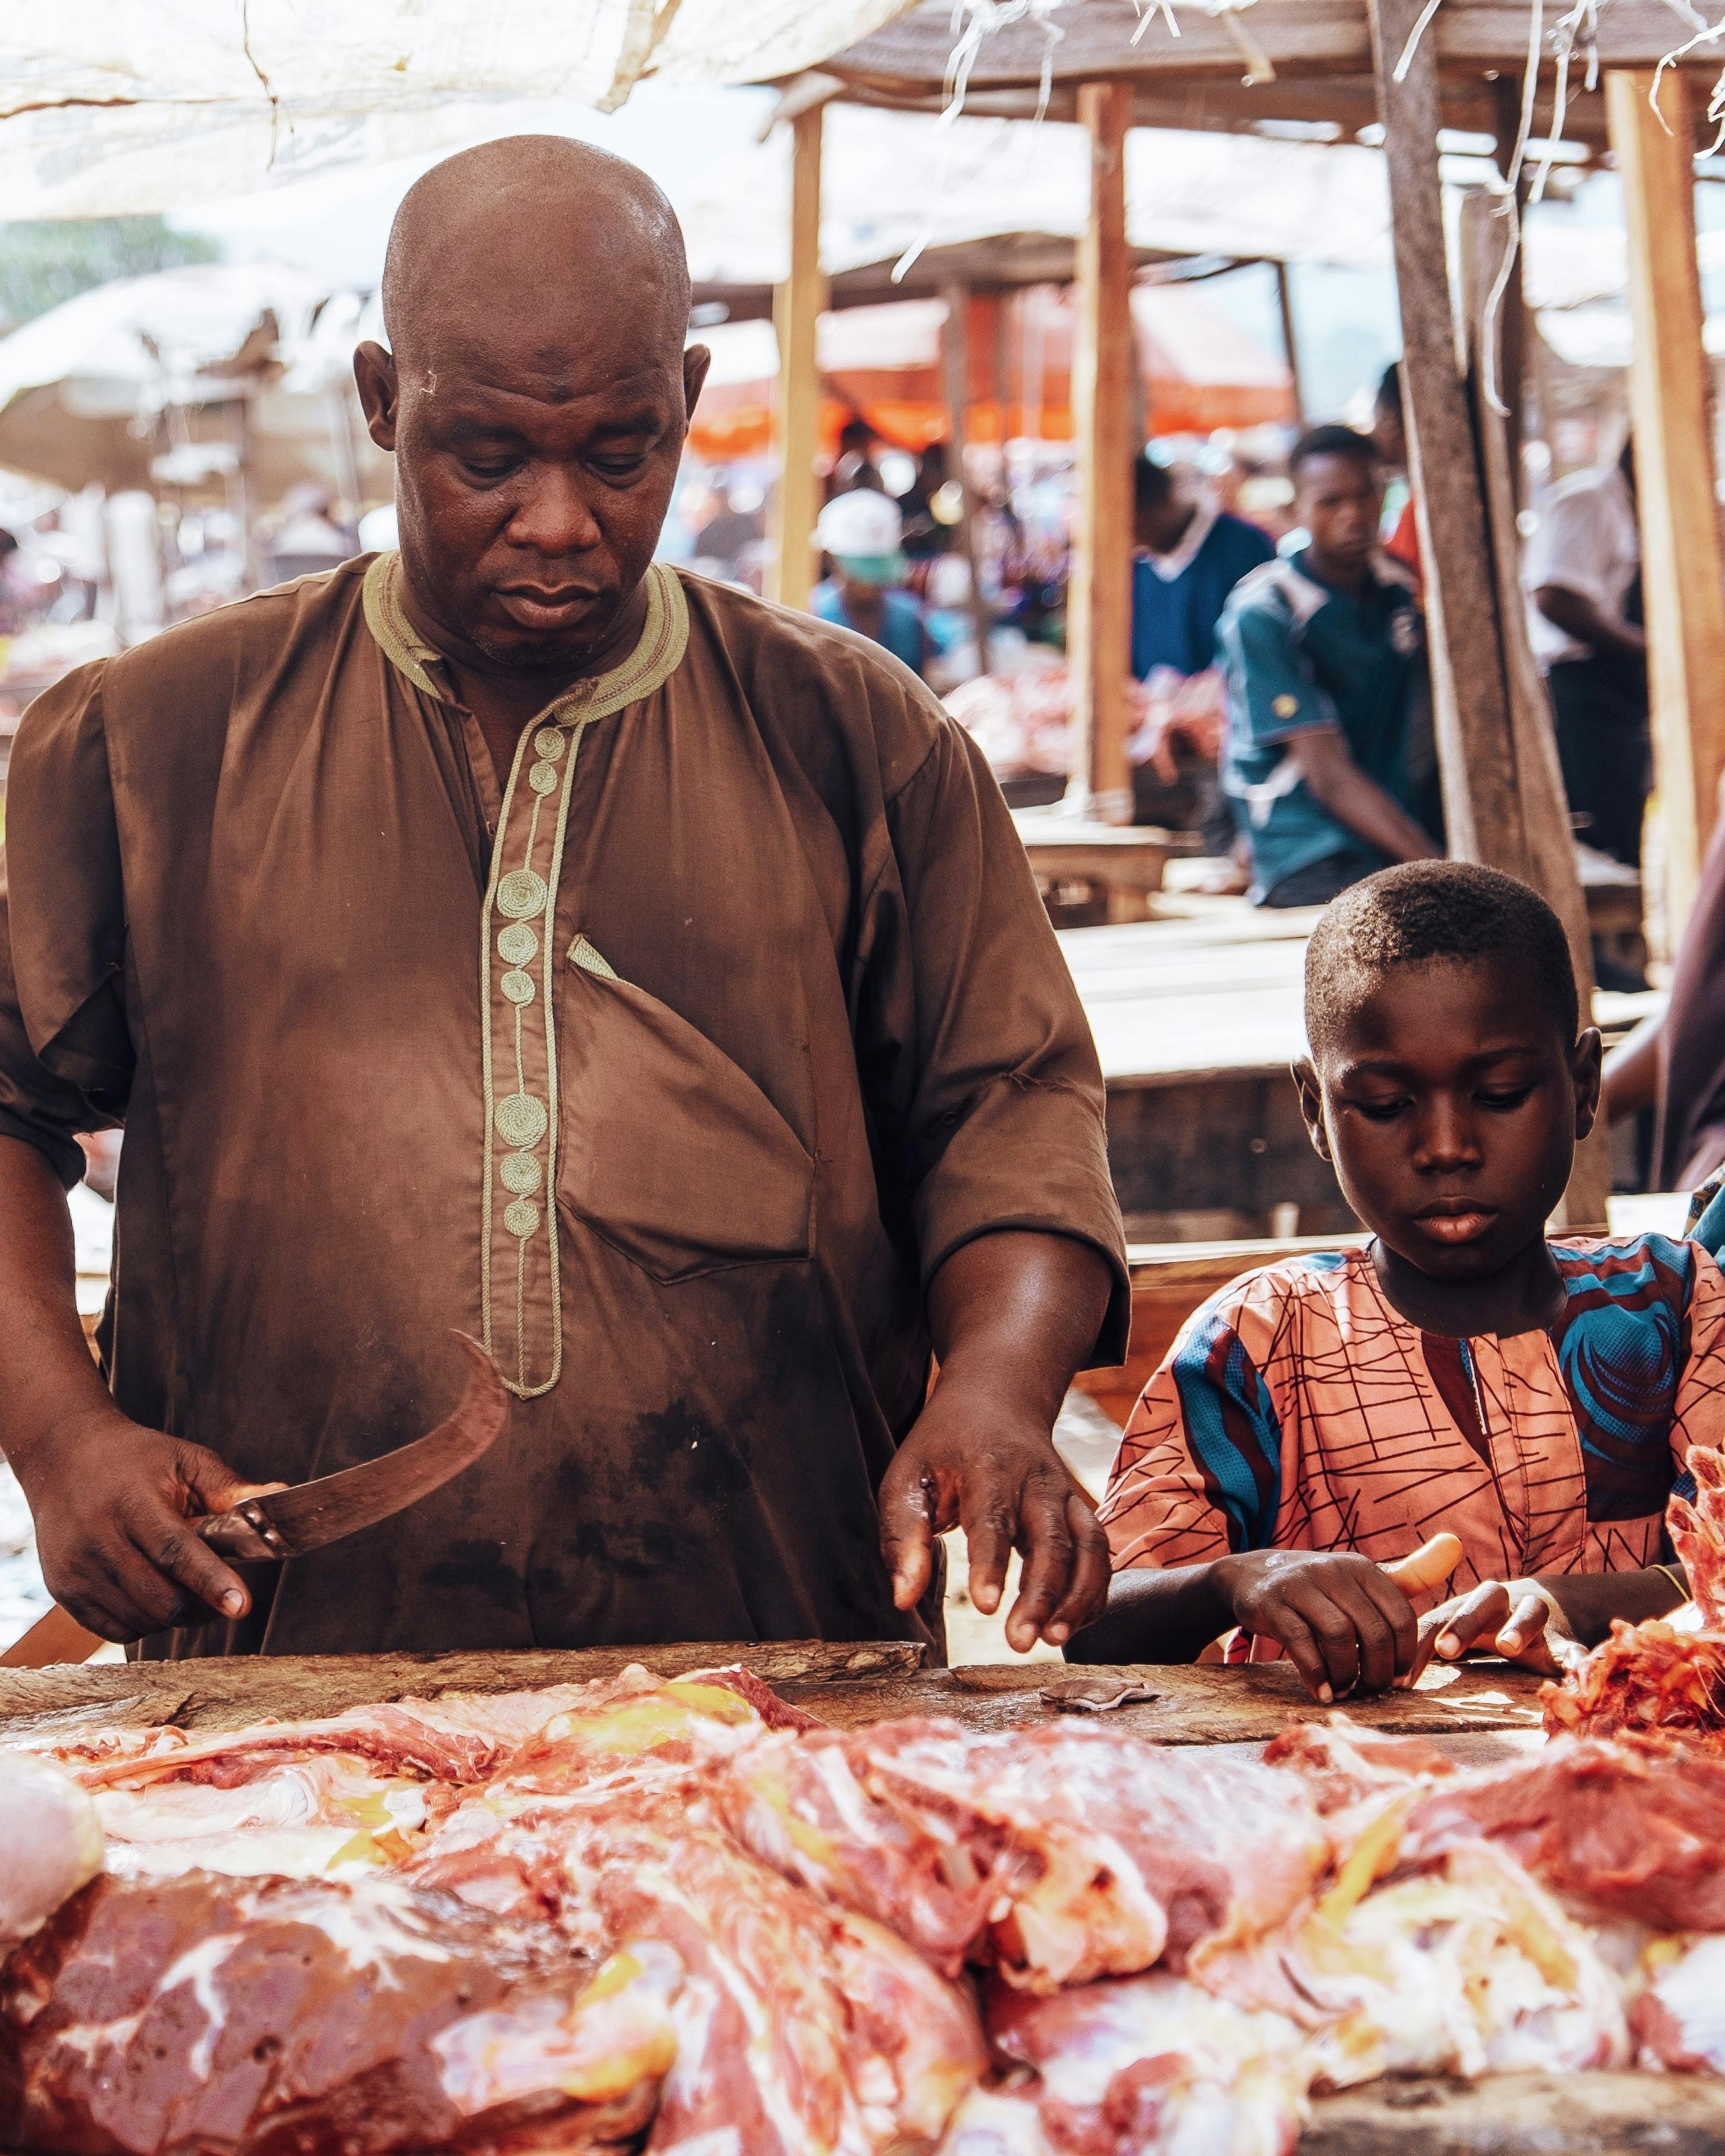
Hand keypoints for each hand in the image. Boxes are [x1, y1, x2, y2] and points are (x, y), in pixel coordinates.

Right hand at [15, 1405, 281, 1641]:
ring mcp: (75, 1569)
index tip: (243, 1606)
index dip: (211, 1581)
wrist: (64, 1458)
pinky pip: (117, 1630)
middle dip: (202, 1606)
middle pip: (160, 1597)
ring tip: (186, 1587)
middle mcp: (97, 1538)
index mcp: (131, 1501)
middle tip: (226, 1595)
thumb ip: (231, 1489)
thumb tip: (282, 1498)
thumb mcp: (186, 1461)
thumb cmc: (138, 1460)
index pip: (174, 1551)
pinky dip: (145, 1624)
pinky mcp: (63, 1591)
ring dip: (176, 1617)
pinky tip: (154, 1594)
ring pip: (142, 1620)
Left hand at [878, 1375, 1108, 1653]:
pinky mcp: (1081, 1510)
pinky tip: (1070, 1626)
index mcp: (988, 1464)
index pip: (993, 1518)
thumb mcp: (906, 1476)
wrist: (997, 1398)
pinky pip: (1101, 1554)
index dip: (991, 1564)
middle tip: (1020, 1642)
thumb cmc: (943, 1445)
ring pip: (1089, 1547)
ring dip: (1078, 1597)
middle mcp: (1037, 1479)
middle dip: (1041, 1594)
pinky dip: (1094, 1592)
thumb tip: (904, 1599)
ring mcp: (1066, 1493)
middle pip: (1052, 1538)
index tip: (985, 1607)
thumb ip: (903, 1537)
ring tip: (1054, 1641)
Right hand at [1212, 1547, 1418, 1700]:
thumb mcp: (1364, 1579)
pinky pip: (1301, 1644)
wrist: (1251, 1577)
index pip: (1401, 1617)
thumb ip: (1412, 1572)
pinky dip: (1315, 1674)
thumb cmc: (1321, 1588)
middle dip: (1378, 1672)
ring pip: (1339, 1637)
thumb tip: (1456, 1543)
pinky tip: (1321, 1691)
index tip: (1399, 1682)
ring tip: (1345, 1692)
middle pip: (1373, 1631)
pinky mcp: (1271, 1604)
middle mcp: (1334, 1571)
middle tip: (1371, 1691)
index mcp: (1363, 1568)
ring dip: (1346, 1675)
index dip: (1405, 1657)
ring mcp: (1300, 1585)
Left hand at [1412, 1577, 1583, 1679]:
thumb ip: (1427, 1647)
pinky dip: (1575, 1656)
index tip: (1401, 1672)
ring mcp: (1535, 1617)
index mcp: (1466, 1606)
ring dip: (1516, 1626)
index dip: (1420, 1641)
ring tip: (1506, 1647)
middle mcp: (1500, 1605)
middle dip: (1462, 1623)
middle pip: (1481, 1601)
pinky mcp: (1567, 1638)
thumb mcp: (1457, 1629)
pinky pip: (1574, 1645)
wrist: (1550, 1605)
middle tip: (1444, 1649)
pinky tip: (1573, 1669)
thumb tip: (1386, 1679)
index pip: (1439, 1618)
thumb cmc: (1486, 1622)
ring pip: (1529, 1612)